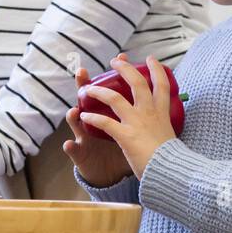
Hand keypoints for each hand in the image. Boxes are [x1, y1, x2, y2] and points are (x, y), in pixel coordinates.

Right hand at [64, 60, 134, 189]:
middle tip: (81, 72)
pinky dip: (70, 148)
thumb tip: (163, 95)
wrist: (112, 174)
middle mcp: (94, 121)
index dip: (114, 75)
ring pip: (75, 122)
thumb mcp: (134, 128)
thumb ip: (140, 112)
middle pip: (88, 99)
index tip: (120, 58)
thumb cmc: (126, 150)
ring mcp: (84, 136)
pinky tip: (68, 145)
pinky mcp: (80, 154)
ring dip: (73, 116)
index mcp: (110, 114)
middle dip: (84, 85)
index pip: (110, 88)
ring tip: (73, 111)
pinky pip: (74, 151)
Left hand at [77, 52, 177, 180]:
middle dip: (125, 68)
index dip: (156, 69)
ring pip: (114, 98)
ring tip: (87, 88)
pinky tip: (84, 116)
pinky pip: (104, 123)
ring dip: (98, 91)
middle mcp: (149, 113)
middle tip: (115, 60)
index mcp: (162, 112)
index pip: (162, 84)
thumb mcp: (171, 135)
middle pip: (137, 82)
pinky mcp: (125, 135)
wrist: (171, 171)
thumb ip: (163, 126)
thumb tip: (162, 125)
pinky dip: (92, 119)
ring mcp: (136, 122)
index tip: (150, 59)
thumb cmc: (171, 158)